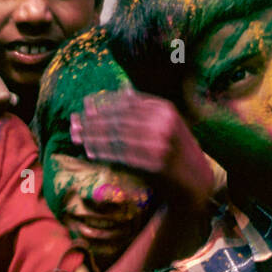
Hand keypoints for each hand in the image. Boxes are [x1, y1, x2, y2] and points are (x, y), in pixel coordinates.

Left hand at [70, 90, 214, 205]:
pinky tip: (91, 152)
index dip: (103, 104)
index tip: (85, 106)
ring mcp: (162, 144)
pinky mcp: (157, 164)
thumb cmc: (178, 150)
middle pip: (120, 120)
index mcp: (166, 109)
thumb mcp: (169, 123)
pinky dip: (105, 153)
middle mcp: (165, 123)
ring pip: (118, 138)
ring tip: (77, 137)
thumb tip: (123, 90)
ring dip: (94, 137)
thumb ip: (147, 108)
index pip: (127, 103)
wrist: (197, 181)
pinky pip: (124, 156)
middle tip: (74, 123)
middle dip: (94, 122)